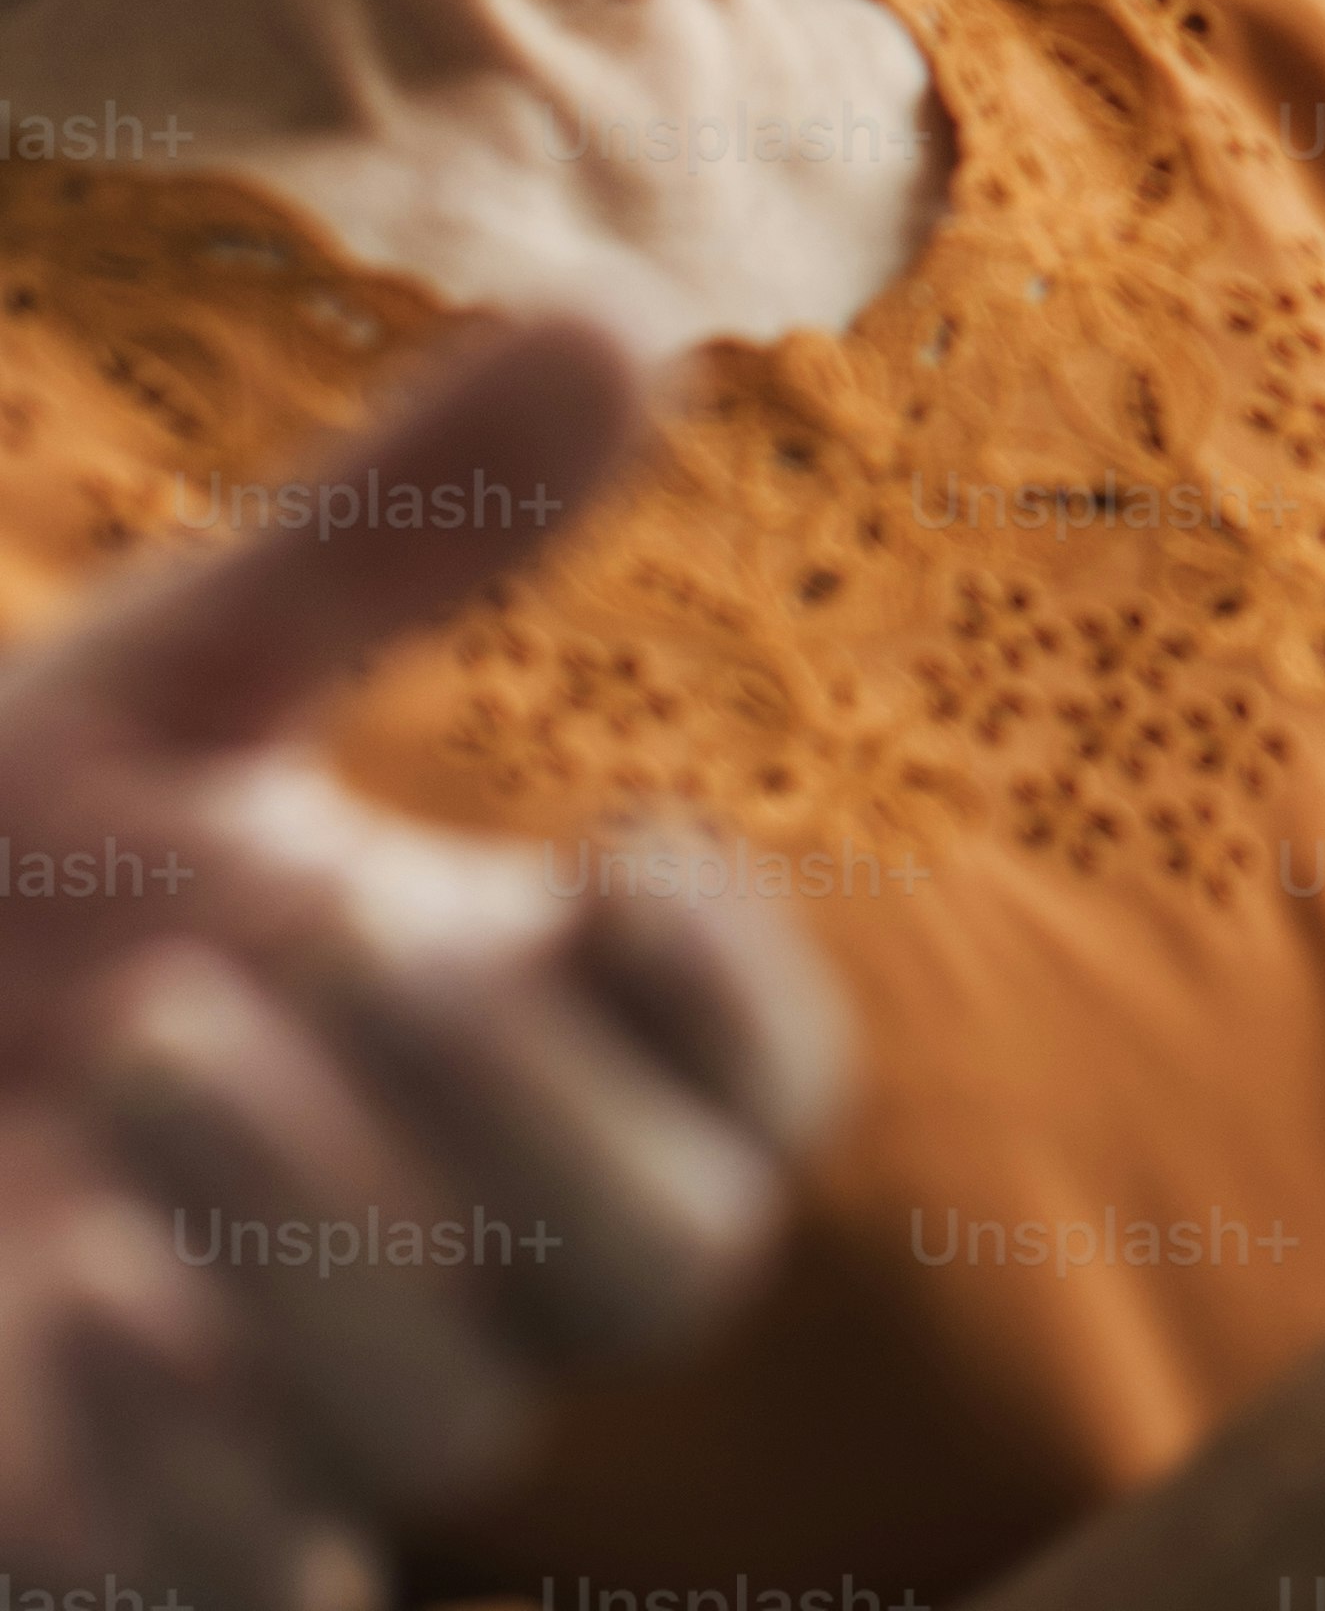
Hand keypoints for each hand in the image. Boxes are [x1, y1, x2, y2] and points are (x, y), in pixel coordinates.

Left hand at [0, 317, 842, 1603]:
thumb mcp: (161, 689)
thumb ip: (395, 532)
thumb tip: (622, 320)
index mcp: (506, 1038)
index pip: (765, 1090)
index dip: (740, 998)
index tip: (617, 861)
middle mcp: (448, 1247)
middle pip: (667, 1259)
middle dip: (507, 1100)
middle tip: (282, 939)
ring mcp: (301, 1422)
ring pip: (466, 1421)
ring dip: (319, 1230)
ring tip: (124, 1056)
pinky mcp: (139, 1560)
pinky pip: (272, 1587)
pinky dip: (200, 1457)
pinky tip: (78, 1302)